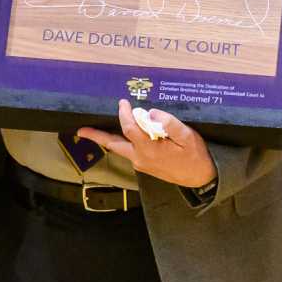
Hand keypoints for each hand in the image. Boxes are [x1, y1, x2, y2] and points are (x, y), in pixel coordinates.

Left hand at [74, 100, 218, 189]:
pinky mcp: (144, 166)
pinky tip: (123, 134)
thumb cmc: (195, 156)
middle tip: (81, 131)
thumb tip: (151, 113)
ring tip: (95, 131)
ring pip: (120, 148)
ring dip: (108, 139)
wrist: (200, 179)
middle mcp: (140, 158)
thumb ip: (170, 123)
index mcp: (149, 149)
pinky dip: (122, 142)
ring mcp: (141, 164)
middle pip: (113, 144)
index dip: (124, 113)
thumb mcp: (188, 137)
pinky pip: (129, 151)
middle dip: (96, 136)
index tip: (123, 102)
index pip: (129, 128)